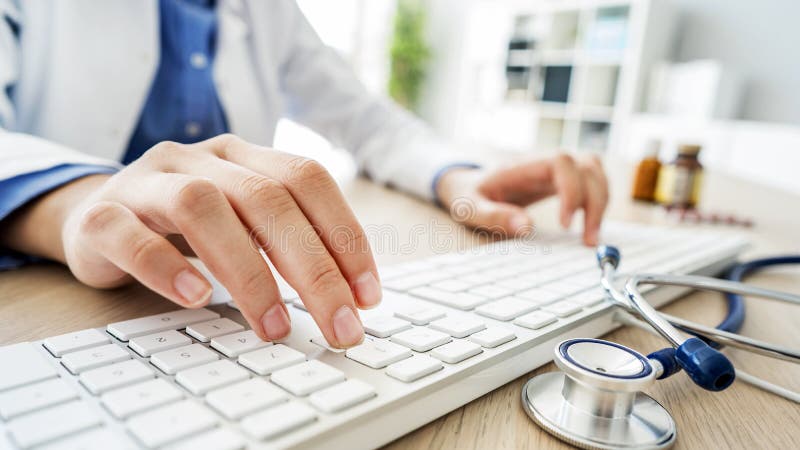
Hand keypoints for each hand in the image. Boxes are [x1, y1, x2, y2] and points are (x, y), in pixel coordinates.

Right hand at [6, 135, 378, 347]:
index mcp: (242, 157)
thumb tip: (348, 296)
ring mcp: (146, 181)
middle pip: (267, 199)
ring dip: (248, 272)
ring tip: (275, 326)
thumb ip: (285, 243)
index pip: (307, 179)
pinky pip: (128, 233)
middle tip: (340, 327)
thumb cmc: (184, 228)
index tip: (368, 295)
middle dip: (314, 269)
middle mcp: (199, 159)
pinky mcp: (100, 215)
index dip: (345, 234)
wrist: (96, 217)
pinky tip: (195, 298)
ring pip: (202, 206)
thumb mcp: (242, 223)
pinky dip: (164, 266)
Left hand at [435, 154, 608, 244]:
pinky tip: (589, 227)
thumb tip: (525, 227)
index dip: (571, 189)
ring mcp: (556, 170)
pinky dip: (598, 203)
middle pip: (586, 165)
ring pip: (595, 172)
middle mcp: (544, 163)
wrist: (469, 186)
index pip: (560, 162)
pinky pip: (592, 182)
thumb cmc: (469, 195)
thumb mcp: (470, 208)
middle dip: (594, 202)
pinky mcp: (563, 181)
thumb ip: (493, 216)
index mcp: (522, 165)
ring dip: (601, 203)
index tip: (565, 223)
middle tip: (587, 239)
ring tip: (590, 237)